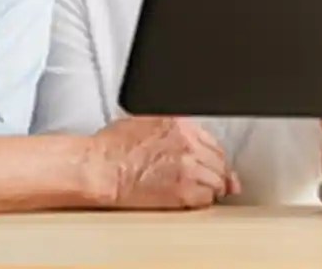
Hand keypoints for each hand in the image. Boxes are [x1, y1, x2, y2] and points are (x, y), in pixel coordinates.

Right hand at [89, 117, 240, 208]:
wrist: (102, 168)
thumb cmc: (113, 147)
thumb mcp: (145, 121)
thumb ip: (171, 129)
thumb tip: (184, 140)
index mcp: (180, 124)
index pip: (213, 141)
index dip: (213, 156)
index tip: (213, 163)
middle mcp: (188, 143)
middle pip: (219, 161)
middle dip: (217, 171)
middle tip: (212, 181)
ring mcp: (189, 167)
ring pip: (217, 180)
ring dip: (212, 187)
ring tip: (201, 192)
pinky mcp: (184, 191)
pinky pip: (207, 198)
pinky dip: (203, 200)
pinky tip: (193, 200)